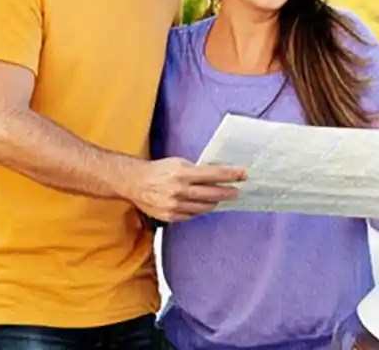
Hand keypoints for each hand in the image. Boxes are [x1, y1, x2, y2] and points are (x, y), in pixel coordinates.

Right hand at [125, 157, 245, 222]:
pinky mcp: (169, 216)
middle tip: (236, 190)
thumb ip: (197, 170)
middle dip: (228, 192)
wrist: (135, 183)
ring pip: (205, 207)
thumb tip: (220, 175)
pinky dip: (200, 210)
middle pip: (212, 194)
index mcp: (182, 174)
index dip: (231, 175)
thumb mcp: (179, 163)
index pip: (214, 174)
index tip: (243, 174)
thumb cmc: (159, 170)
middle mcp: (179, 190)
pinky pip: (192, 215)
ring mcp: (174, 205)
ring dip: (215, 202)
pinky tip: (204, 205)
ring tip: (221, 197)